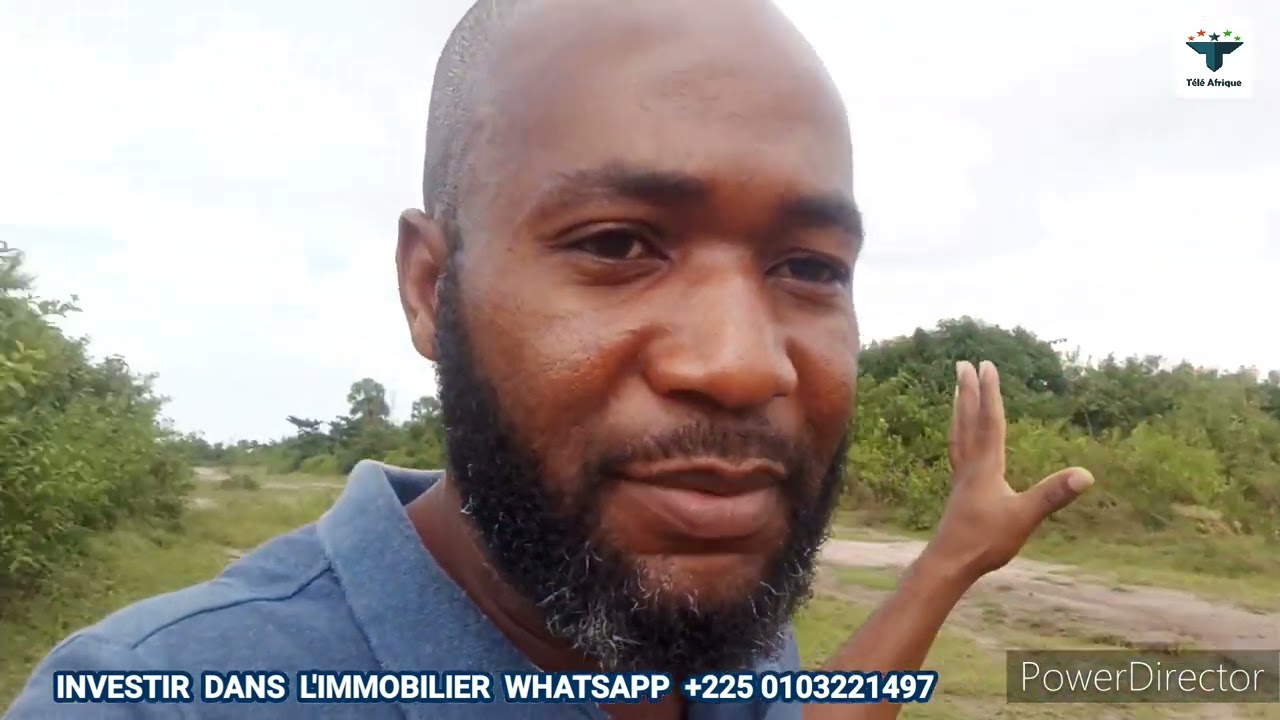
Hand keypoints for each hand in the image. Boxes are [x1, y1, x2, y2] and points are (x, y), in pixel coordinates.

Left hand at [924, 360, 1093, 582]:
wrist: (949, 563)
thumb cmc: (985, 541)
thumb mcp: (1024, 517)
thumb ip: (1052, 495)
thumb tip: (1085, 475)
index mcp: (986, 466)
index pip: (990, 421)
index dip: (990, 392)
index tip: (986, 365)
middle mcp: (970, 466)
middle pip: (967, 420)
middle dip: (967, 391)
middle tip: (962, 363)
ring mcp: (962, 478)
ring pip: (958, 433)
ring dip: (959, 408)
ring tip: (956, 390)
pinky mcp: (959, 491)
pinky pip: (957, 451)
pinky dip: (958, 435)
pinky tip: (962, 439)